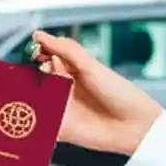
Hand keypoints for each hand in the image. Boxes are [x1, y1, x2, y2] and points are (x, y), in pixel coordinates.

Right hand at [30, 30, 163, 155]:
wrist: (134, 124)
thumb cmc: (118, 92)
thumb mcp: (91, 66)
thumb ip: (66, 50)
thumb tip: (39, 36)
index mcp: (70, 71)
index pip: (44, 59)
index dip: (37, 55)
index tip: (34, 52)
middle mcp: (62, 89)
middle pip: (36, 79)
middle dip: (32, 75)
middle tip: (42, 73)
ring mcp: (59, 109)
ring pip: (35, 100)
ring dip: (32, 96)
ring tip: (44, 91)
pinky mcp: (59, 129)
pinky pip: (40, 123)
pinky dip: (34, 118)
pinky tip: (38, 111)